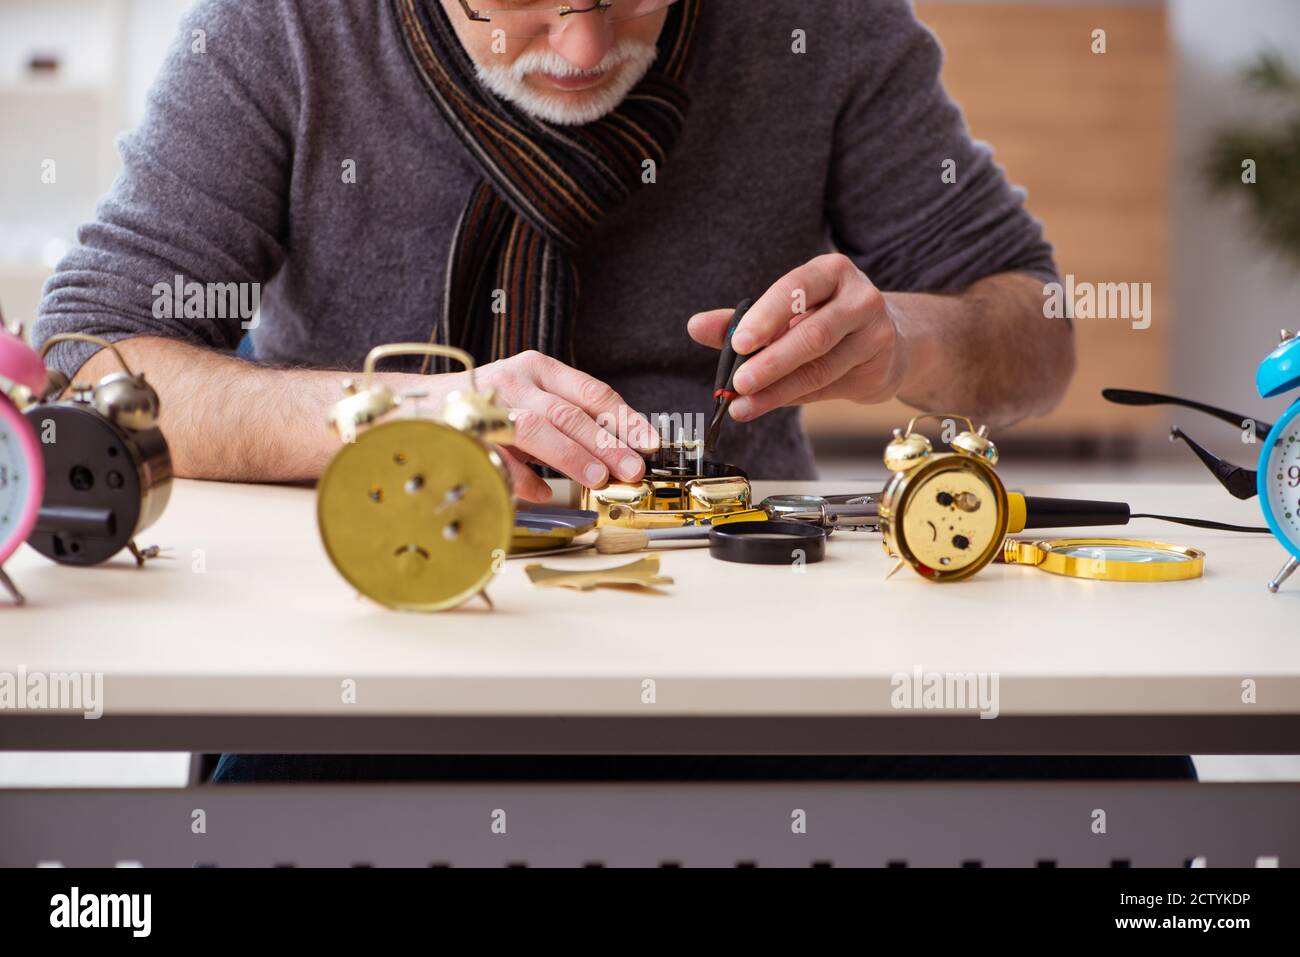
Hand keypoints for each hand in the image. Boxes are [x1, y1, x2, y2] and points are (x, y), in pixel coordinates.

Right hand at [424, 350, 657, 502]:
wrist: (411, 404)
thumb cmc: (482, 406)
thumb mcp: (528, 403)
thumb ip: (565, 427)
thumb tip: (611, 461)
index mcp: (537, 369)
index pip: (592, 393)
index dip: (624, 419)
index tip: (650, 443)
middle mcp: (514, 380)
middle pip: (569, 413)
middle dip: (606, 444)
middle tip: (631, 470)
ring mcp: (487, 403)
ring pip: (538, 428)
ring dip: (571, 455)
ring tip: (597, 477)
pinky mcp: (462, 429)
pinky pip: (499, 455)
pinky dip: (522, 476)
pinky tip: (542, 491)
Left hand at [687, 254, 908, 421]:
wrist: (886, 340)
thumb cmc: (822, 318)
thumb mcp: (784, 313)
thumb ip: (740, 321)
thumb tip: (696, 326)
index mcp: (830, 272)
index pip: (796, 289)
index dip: (767, 316)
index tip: (740, 342)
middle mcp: (859, 298)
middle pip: (813, 335)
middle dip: (771, 361)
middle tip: (737, 382)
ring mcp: (875, 333)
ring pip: (820, 368)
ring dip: (776, 389)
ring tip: (741, 404)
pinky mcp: (878, 367)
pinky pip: (827, 387)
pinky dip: (790, 398)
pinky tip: (761, 405)